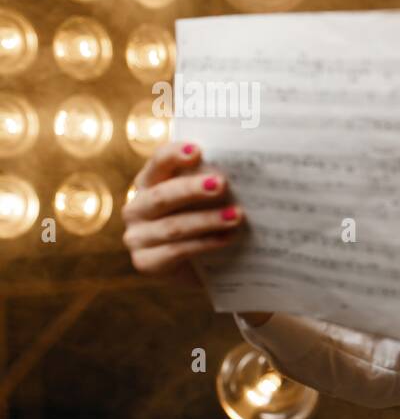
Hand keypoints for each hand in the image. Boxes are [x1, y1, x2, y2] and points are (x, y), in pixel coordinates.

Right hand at [122, 141, 244, 287]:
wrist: (195, 268)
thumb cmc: (201, 224)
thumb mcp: (203, 201)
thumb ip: (211, 184)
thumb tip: (244, 172)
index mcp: (148, 183)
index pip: (157, 163)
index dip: (174, 155)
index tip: (197, 150)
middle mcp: (136, 207)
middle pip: (162, 195)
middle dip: (193, 189)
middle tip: (222, 184)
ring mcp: (137, 236)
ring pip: (173, 226)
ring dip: (207, 220)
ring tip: (236, 216)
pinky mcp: (145, 262)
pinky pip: (177, 251)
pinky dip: (205, 244)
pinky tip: (227, 238)